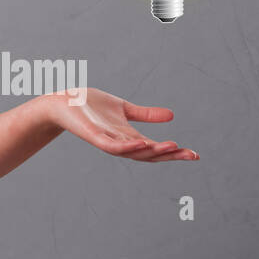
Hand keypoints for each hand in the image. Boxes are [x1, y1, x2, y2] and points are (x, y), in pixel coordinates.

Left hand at [46, 88, 198, 161]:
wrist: (63, 102)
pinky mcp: (95, 137)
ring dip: (153, 151)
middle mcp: (121, 143)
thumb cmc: (91, 106)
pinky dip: (128, 147)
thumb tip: (172, 115)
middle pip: (150, 154)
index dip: (175, 152)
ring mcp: (108, 142)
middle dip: (171, 155)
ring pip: (134, 152)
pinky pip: (113, 146)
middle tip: (191, 154)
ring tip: (174, 146)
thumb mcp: (125, 109)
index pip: (156, 149)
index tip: (196, 154)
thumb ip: (145, 114)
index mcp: (130, 137)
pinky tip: (142, 143)